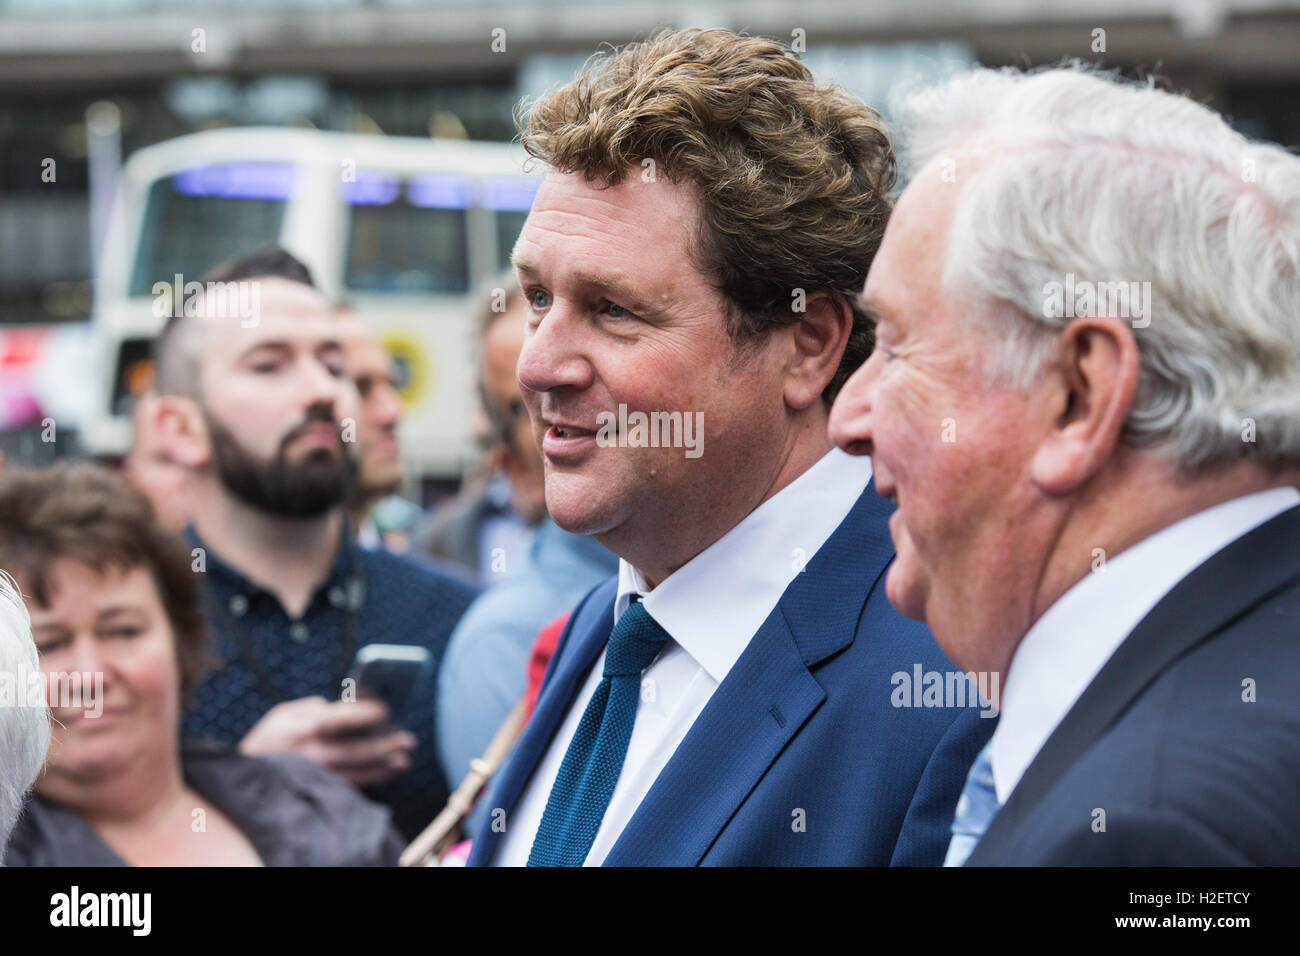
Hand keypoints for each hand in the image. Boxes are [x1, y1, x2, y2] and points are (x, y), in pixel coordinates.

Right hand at [238, 696, 417, 786]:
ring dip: (384, 767)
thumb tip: (345, 705)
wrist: (241, 780)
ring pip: (357, 773)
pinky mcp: (316, 792)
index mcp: (304, 728)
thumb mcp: (282, 714)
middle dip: (386, 744)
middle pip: (357, 750)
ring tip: (403, 761)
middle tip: (408, 739)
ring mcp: (314, 776)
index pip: (345, 718)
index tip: (387, 710)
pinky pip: (349, 787)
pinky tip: (385, 774)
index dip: (370, 713)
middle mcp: (311, 753)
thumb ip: (313, 707)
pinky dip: (370, 780)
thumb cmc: (267, 740)